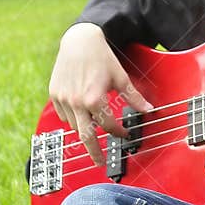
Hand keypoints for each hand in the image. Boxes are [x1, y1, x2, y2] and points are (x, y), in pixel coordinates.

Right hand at [48, 23, 152, 165]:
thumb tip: (149, 111)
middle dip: (94, 152)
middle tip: (100, 163)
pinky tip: (82, 112)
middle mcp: (76, 102)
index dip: (119, 132)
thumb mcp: (121, 78)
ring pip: (75, 125)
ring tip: (95, 128)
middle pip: (85, 136)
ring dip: (86, 129)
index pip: (108, 126)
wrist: (79, 41)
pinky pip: (64, 115)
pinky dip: (73, 117)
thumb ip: (134, 97)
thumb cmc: (102, 58)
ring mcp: (63, 99)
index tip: (125, 134)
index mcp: (94, 100)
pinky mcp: (55, 94)